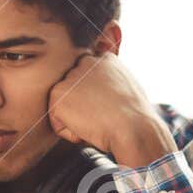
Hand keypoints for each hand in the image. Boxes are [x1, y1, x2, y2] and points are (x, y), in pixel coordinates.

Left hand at [47, 53, 176, 167]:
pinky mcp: (57, 94)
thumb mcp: (128, 88)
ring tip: (98, 119)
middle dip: (84, 107)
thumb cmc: (136, 117)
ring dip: (78, 120)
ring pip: (66, 108)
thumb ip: (110, 82)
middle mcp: (84, 62)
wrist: (132, 127)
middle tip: (104, 114)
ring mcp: (69, 77)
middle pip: (74, 93)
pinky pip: (58, 123)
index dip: (96, 99)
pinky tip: (89, 127)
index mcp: (104, 59)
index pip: (88, 80)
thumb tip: (100, 90)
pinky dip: (72, 133)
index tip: (109, 106)